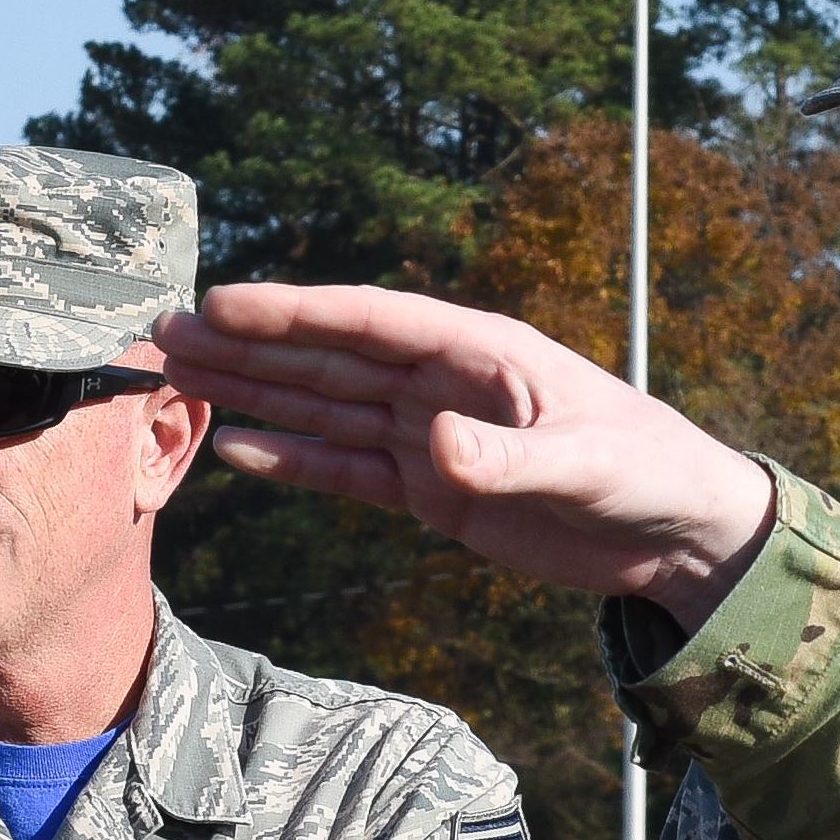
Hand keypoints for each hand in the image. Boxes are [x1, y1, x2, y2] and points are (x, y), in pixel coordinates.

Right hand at [155, 287, 784, 624]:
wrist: (676, 534)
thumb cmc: (644, 474)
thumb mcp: (582, 465)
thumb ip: (507, 460)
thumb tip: (432, 445)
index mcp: (477, 351)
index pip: (369, 323)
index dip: (294, 315)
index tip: (222, 305)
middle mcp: (442, 384)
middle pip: (328, 360)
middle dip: (247, 348)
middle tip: (163, 335)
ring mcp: (431, 436)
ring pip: (324, 409)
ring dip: (253, 395)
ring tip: (178, 377)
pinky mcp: (432, 491)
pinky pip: (348, 470)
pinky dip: (293, 461)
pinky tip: (236, 448)